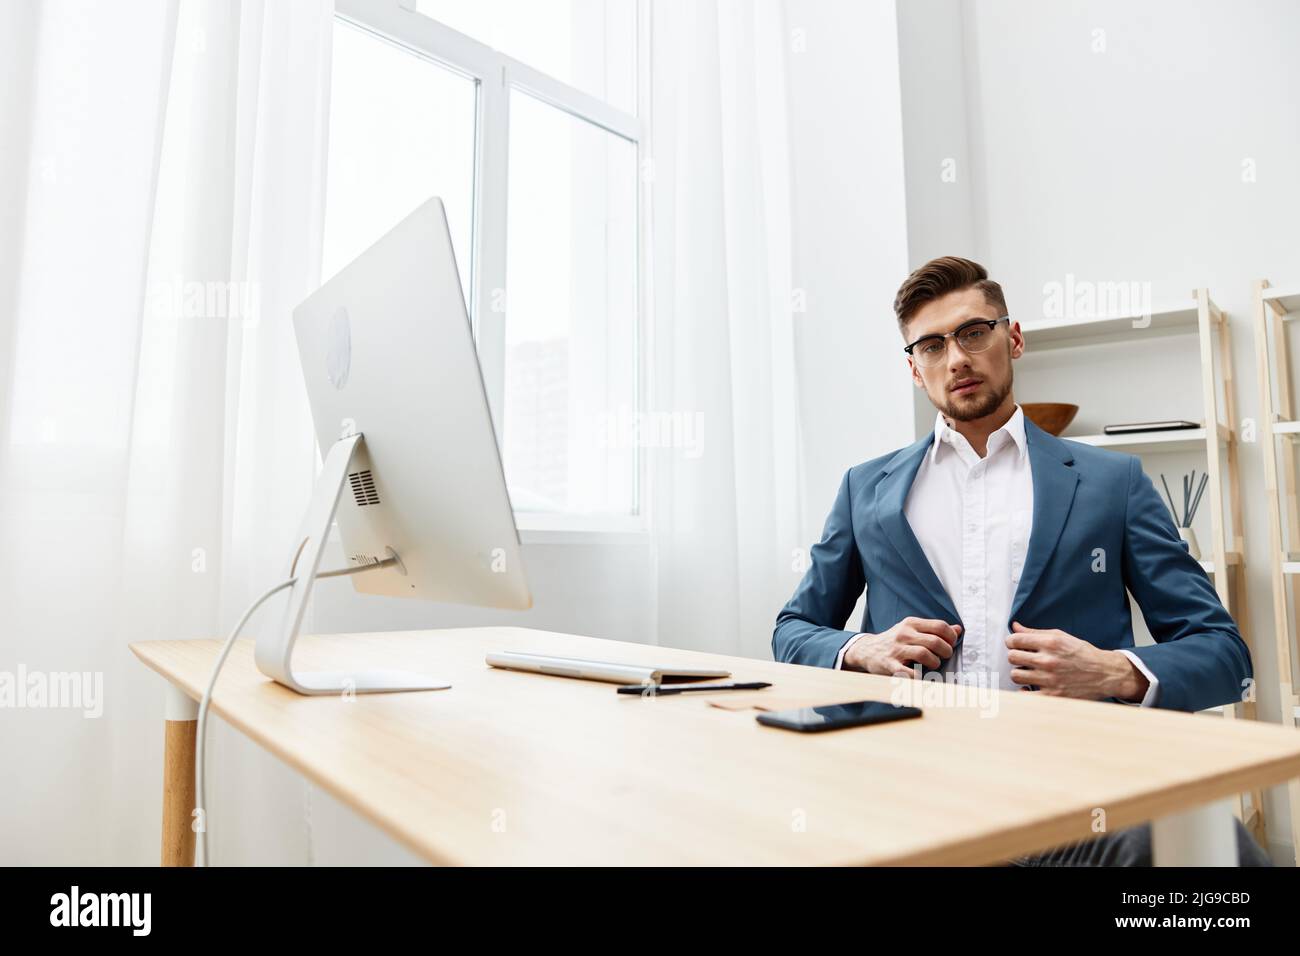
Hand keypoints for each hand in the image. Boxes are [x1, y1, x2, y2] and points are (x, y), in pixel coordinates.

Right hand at [844, 616, 960, 677]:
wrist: (867, 650)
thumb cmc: (894, 641)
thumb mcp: (911, 629)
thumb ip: (934, 629)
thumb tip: (958, 629)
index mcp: (911, 623)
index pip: (939, 626)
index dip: (951, 637)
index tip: (951, 644)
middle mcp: (904, 634)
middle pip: (935, 641)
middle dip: (946, 651)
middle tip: (944, 656)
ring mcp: (897, 650)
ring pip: (925, 655)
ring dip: (935, 663)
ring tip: (933, 664)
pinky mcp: (890, 665)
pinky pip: (910, 673)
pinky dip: (919, 676)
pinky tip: (921, 675)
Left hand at [1006, 622, 1148, 700]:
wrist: (1105, 674)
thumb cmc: (1083, 654)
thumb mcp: (1061, 637)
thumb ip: (1035, 632)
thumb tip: (1015, 626)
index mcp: (1051, 643)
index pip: (1015, 640)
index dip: (1011, 641)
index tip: (1014, 644)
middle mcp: (1049, 661)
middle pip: (1012, 657)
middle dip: (1015, 656)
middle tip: (1023, 658)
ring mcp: (1050, 680)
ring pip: (1015, 675)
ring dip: (1019, 673)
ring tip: (1029, 671)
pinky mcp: (1052, 696)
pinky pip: (1024, 695)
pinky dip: (1023, 691)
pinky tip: (1030, 686)